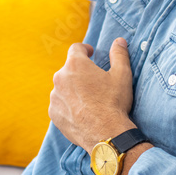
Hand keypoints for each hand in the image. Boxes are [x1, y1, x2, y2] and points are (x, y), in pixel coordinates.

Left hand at [49, 37, 137, 152]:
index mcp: (75, 64)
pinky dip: (68, 105)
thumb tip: (119, 41)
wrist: (105, 133)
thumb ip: (119, 54)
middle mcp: (60, 77)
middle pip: (69, 69)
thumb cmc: (114, 102)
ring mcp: (54, 96)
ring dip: (73, 90)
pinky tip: (82, 112)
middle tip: (94, 82)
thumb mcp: (122, 75)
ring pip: (63, 87)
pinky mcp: (53, 113)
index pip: (76, 48)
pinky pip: (60, 104)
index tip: (90, 54)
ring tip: (89, 100)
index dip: (84, 49)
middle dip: (80, 72)